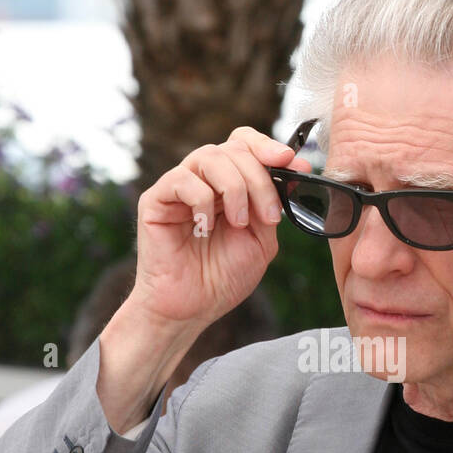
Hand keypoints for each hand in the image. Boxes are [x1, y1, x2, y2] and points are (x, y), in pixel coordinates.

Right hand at [127, 127, 310, 331]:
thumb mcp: (262, 239)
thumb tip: (297, 166)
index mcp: (229, 185)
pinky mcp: (156, 200)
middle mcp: (204, 180)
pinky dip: (202, 201)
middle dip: (259, 179)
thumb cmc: (223, 278)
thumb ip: (274, 203)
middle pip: (233, 148)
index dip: (267, 146)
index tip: (290, 161)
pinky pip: (182, 179)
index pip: (245, 143)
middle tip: (267, 216)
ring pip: (209, 156)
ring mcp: (178, 187)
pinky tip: (205, 227)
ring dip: (234, 188)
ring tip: (238, 223)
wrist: (191, 309)